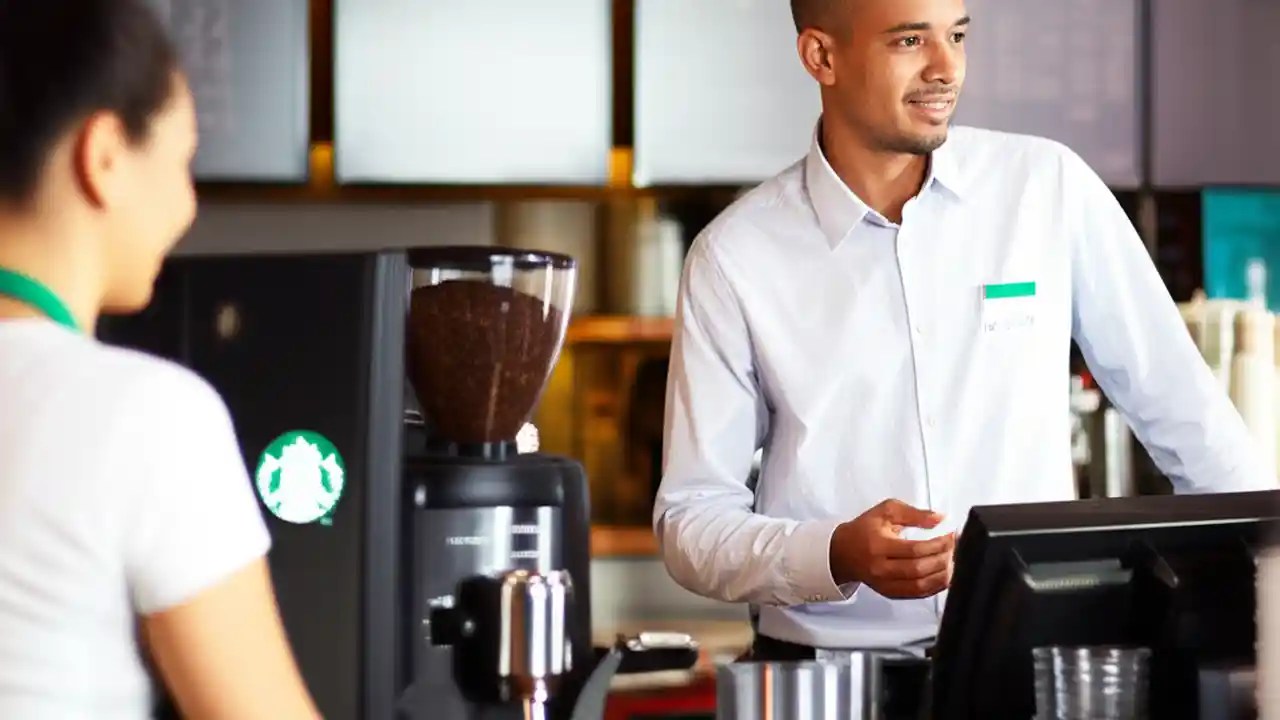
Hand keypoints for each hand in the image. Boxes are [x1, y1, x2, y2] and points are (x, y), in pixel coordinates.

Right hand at [828, 499, 955, 598]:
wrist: (844, 552)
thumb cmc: (865, 529)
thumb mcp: (886, 511)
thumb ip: (914, 513)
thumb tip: (939, 519)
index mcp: (878, 545)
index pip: (914, 549)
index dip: (938, 543)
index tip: (951, 535)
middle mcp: (880, 568)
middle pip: (919, 569)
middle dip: (943, 558)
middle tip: (954, 547)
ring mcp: (885, 584)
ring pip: (921, 586)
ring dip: (942, 574)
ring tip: (951, 560)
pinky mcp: (890, 593)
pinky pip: (917, 594)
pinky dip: (935, 586)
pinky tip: (944, 575)